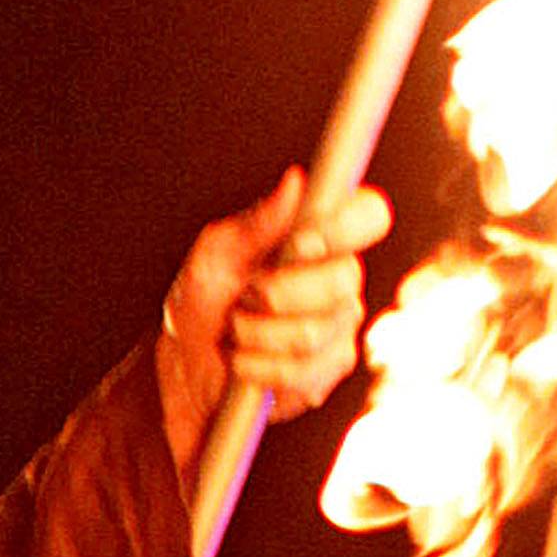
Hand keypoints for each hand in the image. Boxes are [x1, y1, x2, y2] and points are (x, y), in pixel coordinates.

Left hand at [157, 166, 390, 482]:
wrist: (187, 366)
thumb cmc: (204, 301)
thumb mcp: (215, 254)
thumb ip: (256, 223)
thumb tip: (294, 184)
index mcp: (322, 236)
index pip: (368, 215)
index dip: (344, 227)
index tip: (301, 243)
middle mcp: (341, 278)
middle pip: (344, 279)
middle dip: (279, 293)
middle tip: (246, 297)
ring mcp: (341, 326)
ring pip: (316, 331)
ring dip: (258, 334)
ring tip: (237, 331)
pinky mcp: (328, 370)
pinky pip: (303, 372)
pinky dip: (259, 368)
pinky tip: (244, 361)